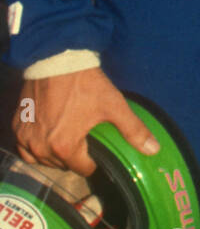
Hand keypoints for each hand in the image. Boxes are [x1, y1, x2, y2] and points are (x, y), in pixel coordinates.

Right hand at [14, 69, 159, 177]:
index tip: (98, 146)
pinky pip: (25, 148)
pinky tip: (47, 134)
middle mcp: (42, 148)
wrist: (57, 59)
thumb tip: (153, 150)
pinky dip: (35, 146)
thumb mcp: (113, 105)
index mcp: (65, 148)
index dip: (94, 159)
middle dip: (75, 155)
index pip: (84, 168)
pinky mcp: (17, 126)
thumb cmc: (85, 84)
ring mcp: (27, 138)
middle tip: (84, 135)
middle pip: (63, 164)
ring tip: (67, 134)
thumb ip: (133, 130)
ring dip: (55, 153)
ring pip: (43, 159)